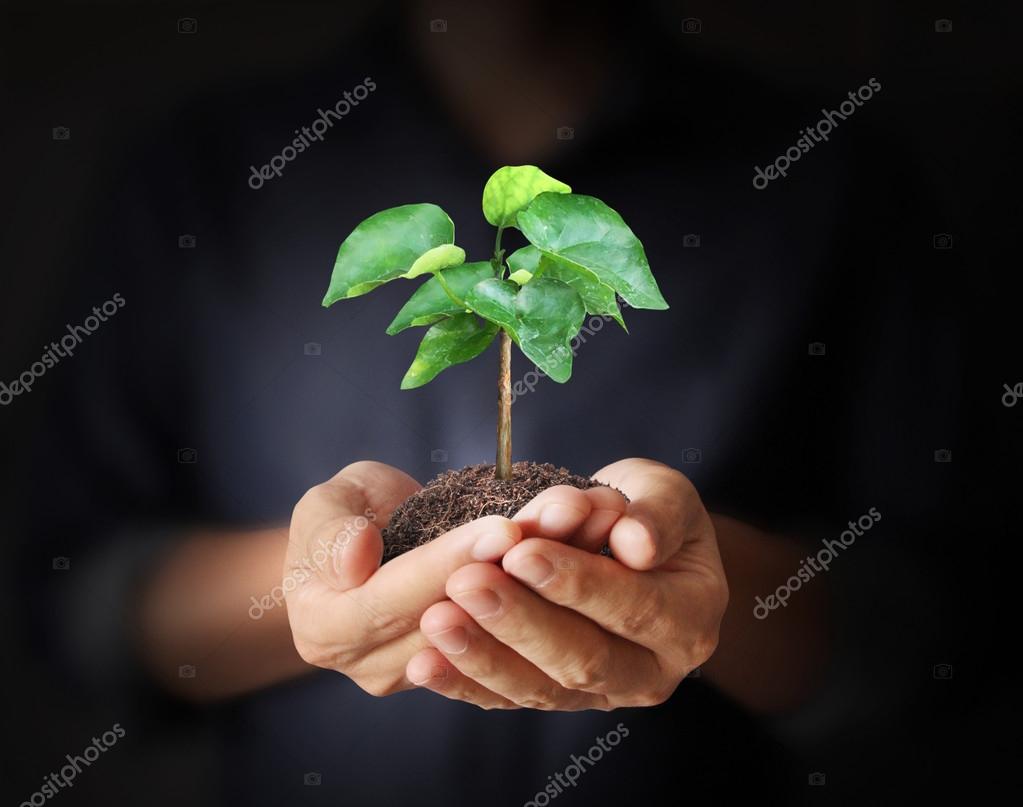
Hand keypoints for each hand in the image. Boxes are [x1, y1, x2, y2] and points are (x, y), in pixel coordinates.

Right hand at [284, 461, 617, 696]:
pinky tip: (597, 545)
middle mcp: (376, 666)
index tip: (504, 528)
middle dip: (517, 567)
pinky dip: (562, 588)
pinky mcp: (470, 666)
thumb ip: (333, 531)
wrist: (366, 547)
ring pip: (500, 629)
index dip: (450, 563)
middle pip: (458, 619)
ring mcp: (426, 673)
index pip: (396, 600)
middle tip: (569, 518)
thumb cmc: (342, 518)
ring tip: (593, 523)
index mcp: (328, 629)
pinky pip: (521, 634)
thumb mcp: (325, 505)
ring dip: (555, 574)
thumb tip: (357, 556)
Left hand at [408, 458, 728, 709]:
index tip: (521, 552)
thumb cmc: (646, 511)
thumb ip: (657, 514)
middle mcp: (651, 671)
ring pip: (540, 689)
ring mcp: (601, 694)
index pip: (634, 606)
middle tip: (467, 583)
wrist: (629, 544)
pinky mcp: (555, 699)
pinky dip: (464, 682)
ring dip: (484, 655)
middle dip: (521, 621)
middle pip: (584, 659)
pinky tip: (425, 664)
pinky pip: (507, 698)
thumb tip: (638, 543)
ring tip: (437, 620)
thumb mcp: (664, 494)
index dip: (577, 582)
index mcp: (691, 619)